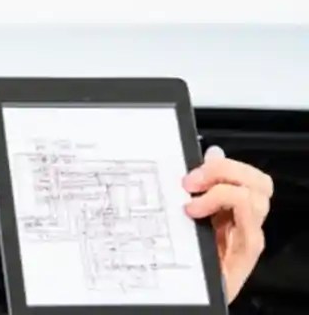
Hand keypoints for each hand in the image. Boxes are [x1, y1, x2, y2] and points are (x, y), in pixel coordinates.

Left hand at [183, 146, 273, 302]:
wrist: (191, 296)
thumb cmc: (191, 261)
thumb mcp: (188, 218)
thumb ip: (200, 187)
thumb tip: (209, 152)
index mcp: (232, 211)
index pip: (247, 176)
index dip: (224, 163)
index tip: (191, 169)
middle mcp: (245, 222)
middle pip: (259, 182)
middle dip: (226, 170)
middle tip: (191, 181)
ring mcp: (248, 237)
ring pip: (257, 197)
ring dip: (221, 190)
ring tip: (192, 204)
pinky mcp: (245, 255)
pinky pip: (250, 225)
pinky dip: (225, 208)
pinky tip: (198, 214)